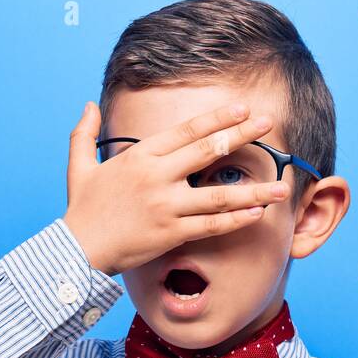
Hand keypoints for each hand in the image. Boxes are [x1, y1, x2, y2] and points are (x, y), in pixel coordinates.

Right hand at [62, 100, 289, 276]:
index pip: (188, 131)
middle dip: (243, 135)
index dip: (218, 118)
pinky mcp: (171, 234)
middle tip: (269, 123)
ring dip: (254, 190)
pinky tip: (257, 214)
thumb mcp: (79, 167)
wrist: (75, 251)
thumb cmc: (81, 210)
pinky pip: (211, 226)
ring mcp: (166, 206)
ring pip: (219, 195)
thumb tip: (88, 105)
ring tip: (282, 186)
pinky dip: (236, 220)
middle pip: (209, 151)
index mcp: (141, 156)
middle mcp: (157, 176)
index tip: (243, 109)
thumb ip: (84, 134)